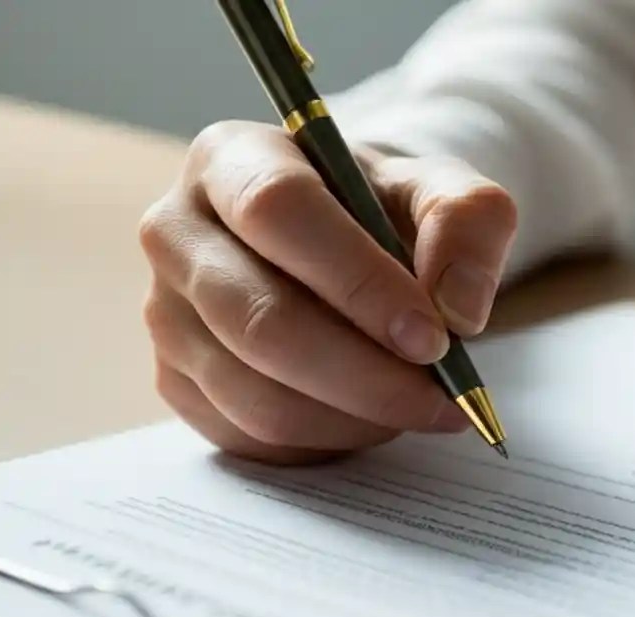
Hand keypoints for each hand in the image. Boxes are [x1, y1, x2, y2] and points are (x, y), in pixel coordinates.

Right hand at [138, 121, 516, 463]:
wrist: (345, 245)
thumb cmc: (383, 211)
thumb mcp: (440, 190)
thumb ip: (469, 221)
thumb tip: (458, 309)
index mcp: (233, 159)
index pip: (278, 211)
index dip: (358, 282)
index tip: (432, 337)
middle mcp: (177, 232)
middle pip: (261, 321)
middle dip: (367, 376)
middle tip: (444, 398)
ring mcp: (165, 313)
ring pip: (258, 395)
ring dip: (356, 417)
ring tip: (418, 404)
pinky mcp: (175, 380)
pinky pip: (253, 436)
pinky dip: (329, 440)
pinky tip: (372, 414)